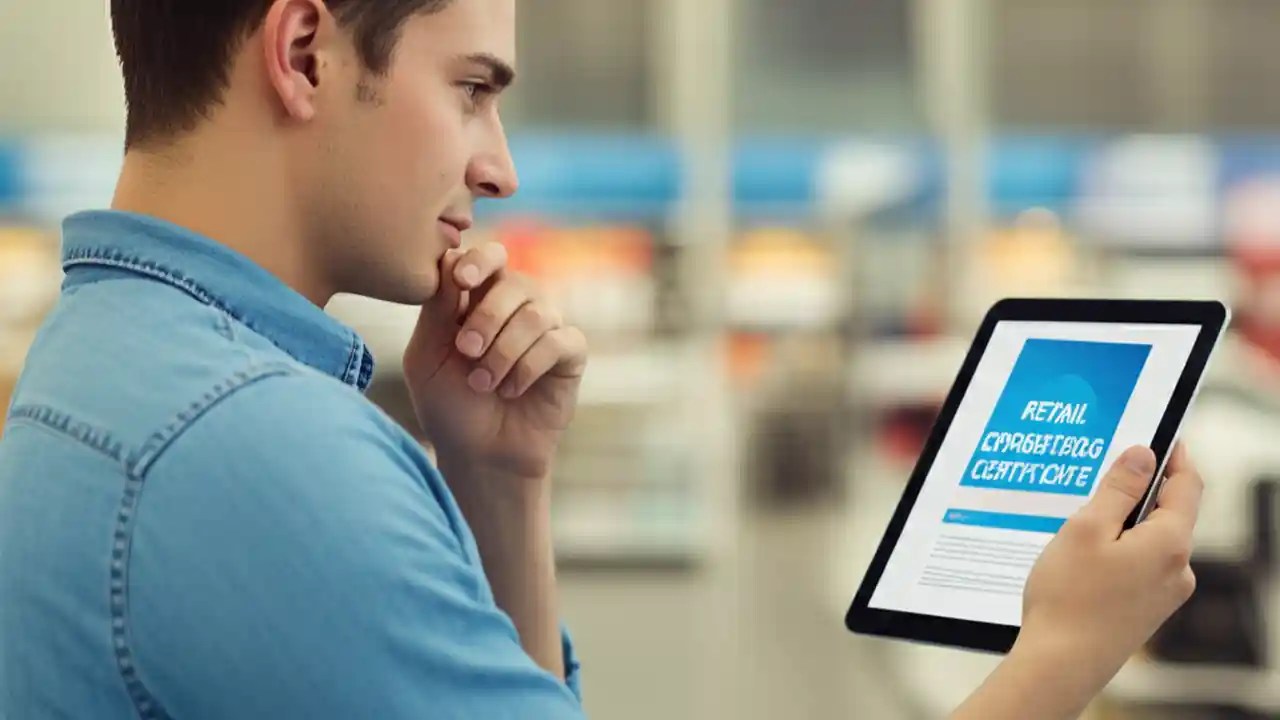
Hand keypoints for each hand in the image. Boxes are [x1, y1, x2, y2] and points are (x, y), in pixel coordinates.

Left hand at [403, 243, 587, 480]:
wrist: (479, 455)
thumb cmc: (449, 405)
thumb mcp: (428, 356)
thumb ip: (437, 309)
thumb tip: (451, 257)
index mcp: (479, 297)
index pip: (489, 257)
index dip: (479, 262)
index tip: (460, 280)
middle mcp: (517, 305)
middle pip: (514, 281)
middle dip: (486, 316)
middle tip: (465, 351)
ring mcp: (547, 327)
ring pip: (536, 314)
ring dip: (504, 350)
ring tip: (482, 383)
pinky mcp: (570, 355)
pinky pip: (558, 342)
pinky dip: (528, 367)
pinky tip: (511, 391)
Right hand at [1018, 443, 1201, 694]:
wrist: (1060, 664)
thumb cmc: (1068, 597)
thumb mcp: (1087, 528)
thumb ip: (1118, 489)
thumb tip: (1144, 455)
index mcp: (1170, 542)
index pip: (1187, 485)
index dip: (1174, 455)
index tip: (1159, 435)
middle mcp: (1178, 569)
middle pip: (1170, 512)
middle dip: (1140, 490)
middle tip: (1103, 471)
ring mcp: (1165, 594)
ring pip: (1152, 540)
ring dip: (1125, 523)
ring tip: (1082, 518)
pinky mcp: (1147, 610)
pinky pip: (1140, 565)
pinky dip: (1119, 550)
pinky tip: (1084, 556)